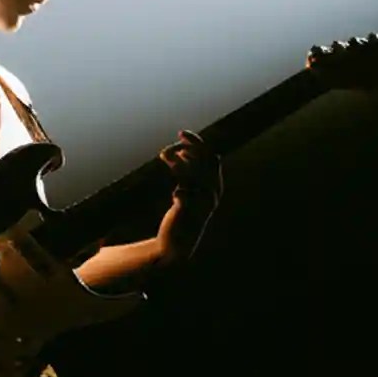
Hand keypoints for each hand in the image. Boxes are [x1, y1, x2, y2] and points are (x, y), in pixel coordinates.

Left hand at [156, 130, 222, 262]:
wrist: (177, 243)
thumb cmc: (183, 212)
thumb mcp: (186, 187)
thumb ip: (185, 169)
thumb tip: (180, 149)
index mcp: (214, 184)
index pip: (210, 156)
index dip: (196, 142)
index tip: (181, 134)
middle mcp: (212, 193)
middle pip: (204, 162)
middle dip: (188, 148)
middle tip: (169, 146)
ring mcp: (201, 204)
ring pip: (194, 176)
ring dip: (178, 163)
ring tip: (163, 157)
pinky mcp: (188, 214)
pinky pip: (185, 197)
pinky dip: (181, 192)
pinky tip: (176, 194)